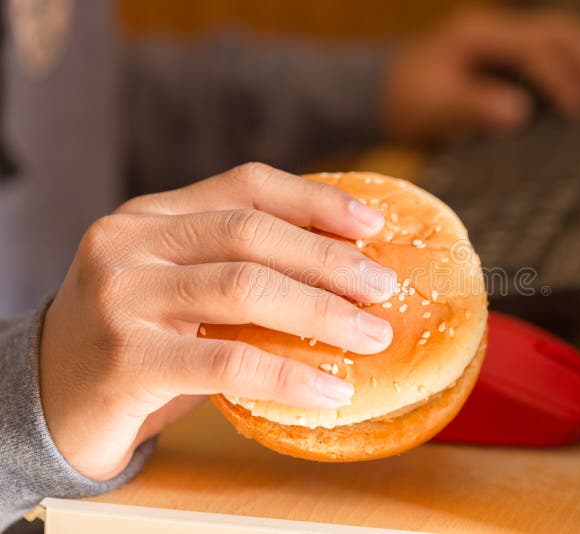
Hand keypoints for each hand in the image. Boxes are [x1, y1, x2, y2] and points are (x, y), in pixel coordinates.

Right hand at [40, 163, 396, 480]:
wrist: (51, 400)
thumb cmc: (135, 342)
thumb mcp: (179, 288)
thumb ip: (235, 268)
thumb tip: (344, 276)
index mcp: (152, 215)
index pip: (246, 186)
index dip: (315, 201)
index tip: (372, 225)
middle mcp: (131, 240)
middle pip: (251, 233)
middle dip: (330, 260)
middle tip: (384, 289)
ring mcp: (122, 296)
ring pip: (244, 287)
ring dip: (322, 312)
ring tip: (371, 336)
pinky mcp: (125, 358)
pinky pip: (227, 361)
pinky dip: (288, 374)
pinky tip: (330, 390)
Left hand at [383, 7, 579, 141]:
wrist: (375, 93)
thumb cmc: (400, 100)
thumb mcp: (432, 106)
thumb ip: (473, 106)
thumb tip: (519, 112)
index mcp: (477, 35)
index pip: (534, 48)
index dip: (561, 78)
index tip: (579, 111)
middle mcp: (490, 28)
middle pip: (555, 30)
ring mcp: (493, 38)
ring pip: (552, 37)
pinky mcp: (494, 54)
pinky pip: (540, 52)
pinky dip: (563, 70)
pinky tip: (573, 96)